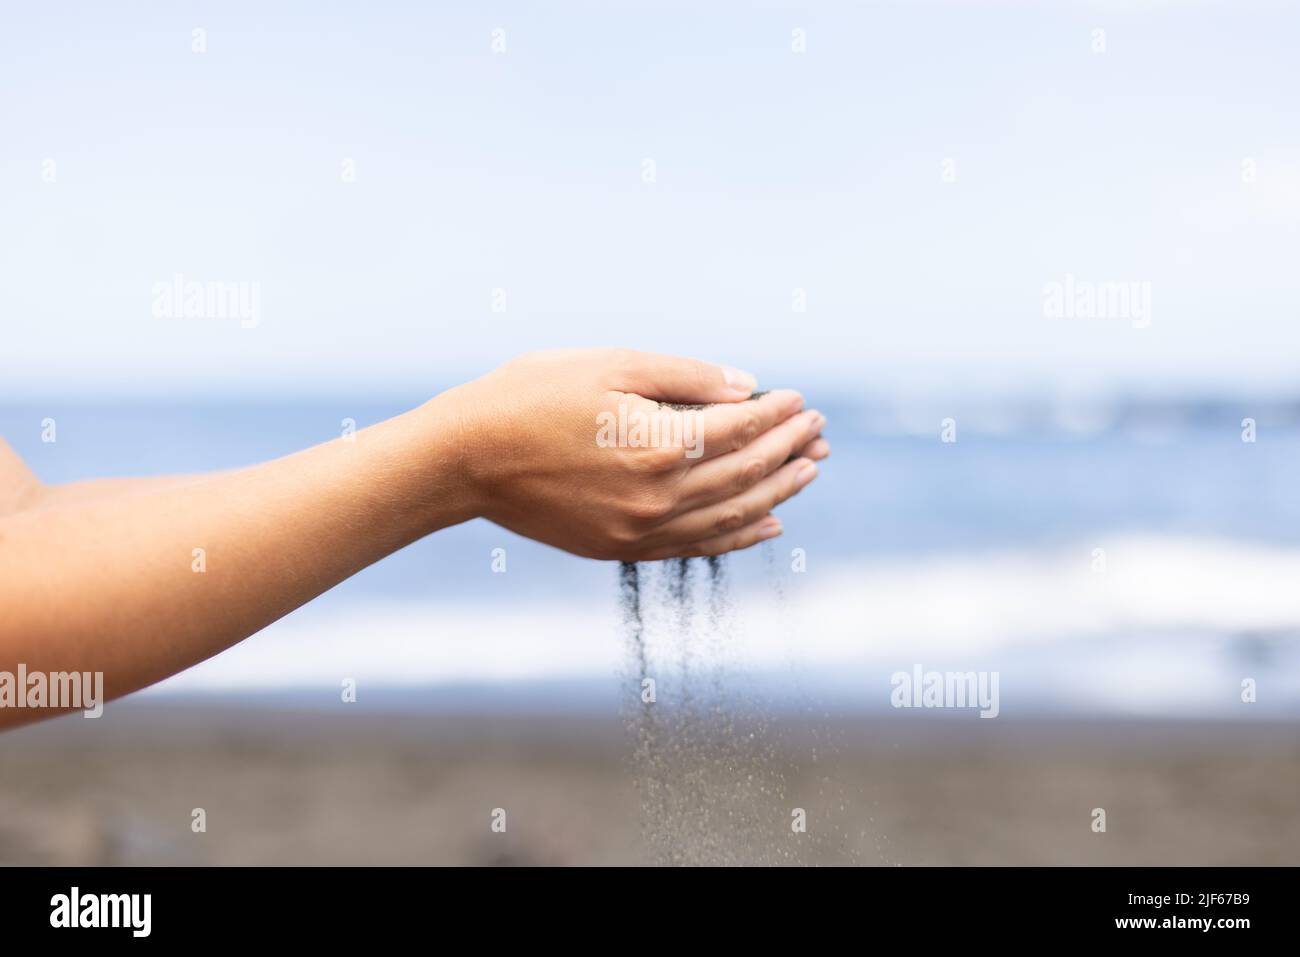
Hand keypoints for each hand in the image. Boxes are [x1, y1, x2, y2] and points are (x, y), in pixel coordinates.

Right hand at [438, 348, 828, 560]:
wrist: (465, 459)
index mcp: (658, 446)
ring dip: (776, 493)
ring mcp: (640, 531)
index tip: (800, 399)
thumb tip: (746, 388)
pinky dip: (738, 535)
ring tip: (808, 472)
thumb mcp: (610, 365)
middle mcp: (657, 497)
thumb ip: (684, 376)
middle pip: (744, 474)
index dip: (777, 414)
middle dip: (788, 450)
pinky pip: (697, 545)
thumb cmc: (530, 397)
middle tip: (819, 433)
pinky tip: (767, 524)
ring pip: (730, 514)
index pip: (740, 430)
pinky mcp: (621, 548)